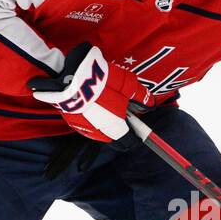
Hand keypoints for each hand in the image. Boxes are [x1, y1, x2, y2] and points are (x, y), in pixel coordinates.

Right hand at [28, 43, 148, 143]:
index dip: (135, 136)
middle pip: (113, 136)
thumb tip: (150, 104)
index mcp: (115, 130)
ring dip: (103, 122)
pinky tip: (91, 103)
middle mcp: (99, 134)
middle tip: (122, 111)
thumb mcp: (128, 86)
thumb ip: (141, 97)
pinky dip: (90, 116)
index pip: (129, 142)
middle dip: (119, 127)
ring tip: (106, 104)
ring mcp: (82, 128)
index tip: (138, 130)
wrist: (70, 77)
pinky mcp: (70, 119)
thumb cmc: (103, 83)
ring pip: (98, 130)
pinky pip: (85, 122)